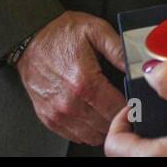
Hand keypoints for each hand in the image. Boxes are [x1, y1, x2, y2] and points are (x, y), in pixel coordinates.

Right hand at [16, 10, 126, 145]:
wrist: (29, 36)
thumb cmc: (60, 32)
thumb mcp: (96, 30)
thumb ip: (119, 50)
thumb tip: (137, 65)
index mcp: (85, 82)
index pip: (117, 110)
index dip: (130, 107)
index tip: (134, 101)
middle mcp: (69, 102)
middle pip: (106, 125)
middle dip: (118, 117)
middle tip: (122, 103)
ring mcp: (57, 112)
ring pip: (91, 135)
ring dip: (103, 125)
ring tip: (107, 109)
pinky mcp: (48, 117)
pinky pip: (73, 135)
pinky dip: (86, 129)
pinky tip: (91, 115)